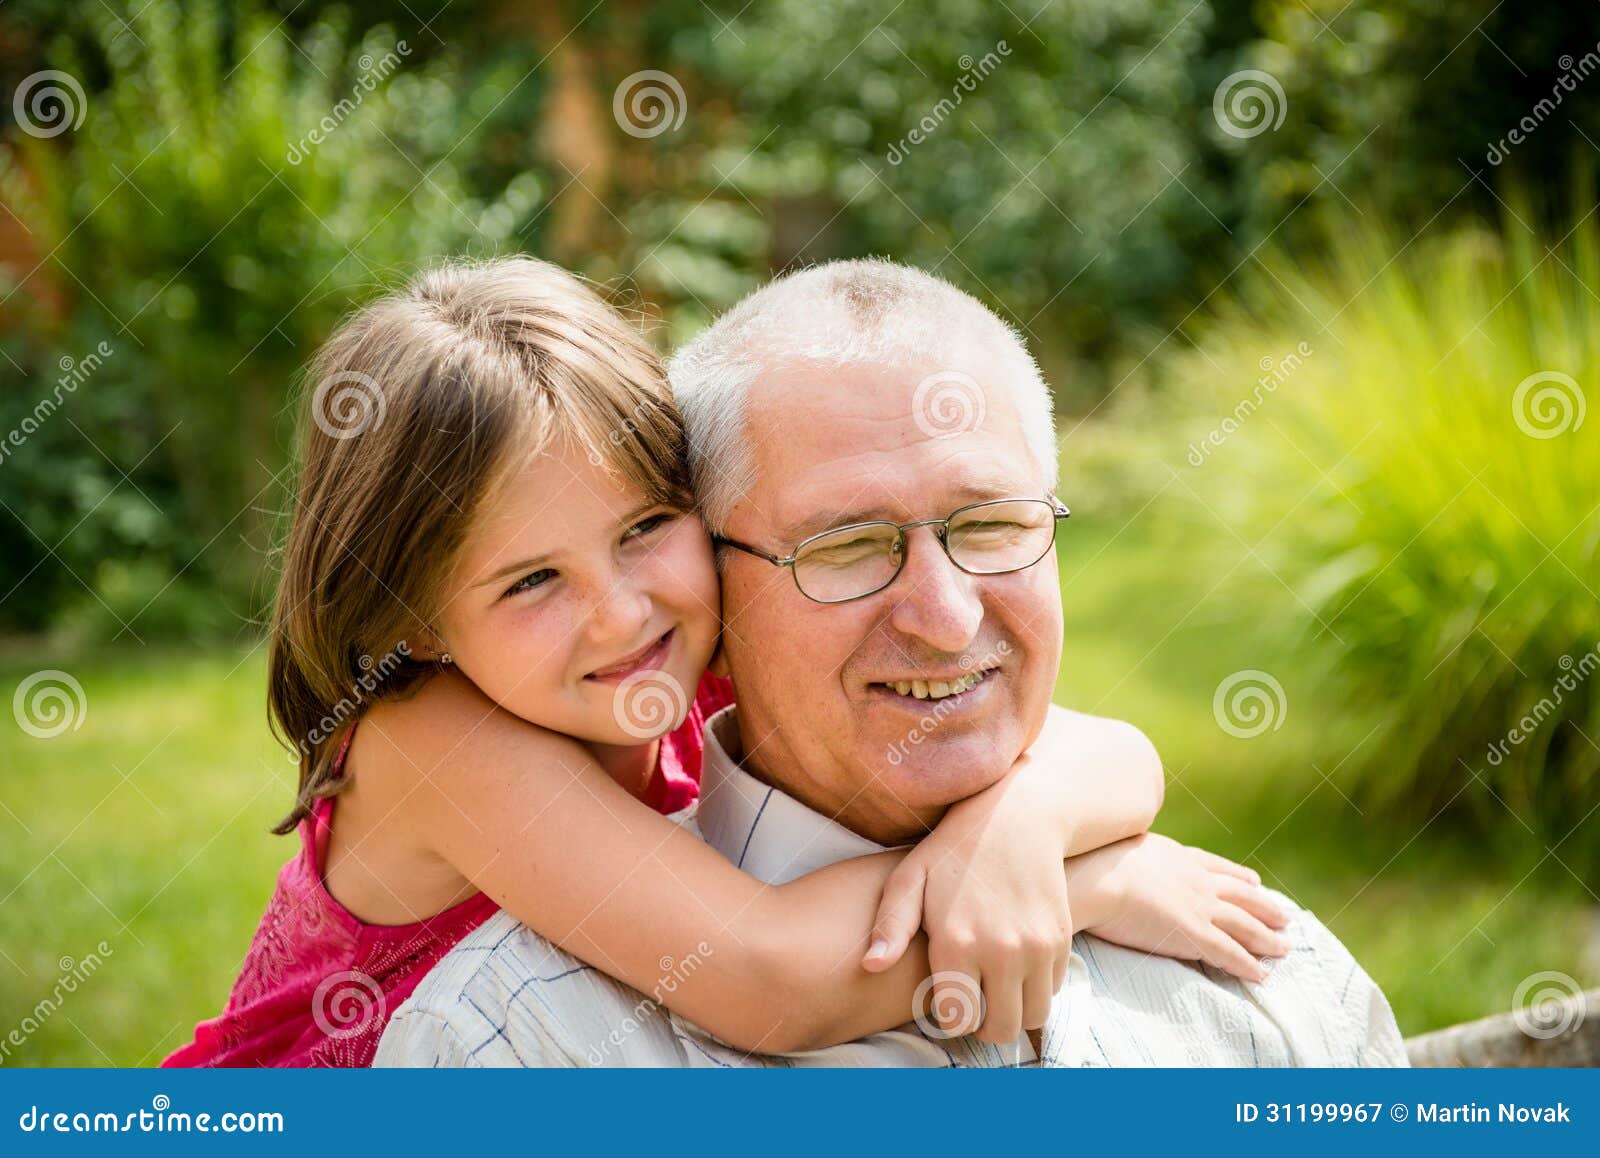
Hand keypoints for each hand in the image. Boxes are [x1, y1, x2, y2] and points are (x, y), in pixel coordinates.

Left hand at [861, 769, 1072, 1044]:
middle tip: (970, 1003)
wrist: (1018, 817)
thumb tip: (869, 966)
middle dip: (982, 1025)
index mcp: (957, 943)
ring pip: (1032, 1018)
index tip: (942, 1000)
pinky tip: (1013, 964)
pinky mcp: (1059, 939)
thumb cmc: (954, 848)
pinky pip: (1051, 990)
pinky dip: (1034, 987)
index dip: (947, 1018)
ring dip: (1013, 1011)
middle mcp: (1001, 952)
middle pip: (999, 1031)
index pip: (956, 1020)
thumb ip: (890, 925)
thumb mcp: (911, 877)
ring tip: (993, 989)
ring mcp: (1036, 947)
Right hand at [1065, 833, 1290, 981]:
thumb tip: (1118, 857)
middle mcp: (1195, 879)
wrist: (1094, 877)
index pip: (1216, 866)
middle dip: (1264, 906)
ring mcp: (1197, 905)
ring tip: (1284, 947)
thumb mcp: (1119, 846)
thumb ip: (1131, 855)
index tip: (1255, 881)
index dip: (1238, 875)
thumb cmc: (1092, 862)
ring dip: (1266, 937)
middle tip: (1284, 917)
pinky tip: (1262, 975)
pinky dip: (1248, 965)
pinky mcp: (1192, 933)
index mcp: (1176, 856)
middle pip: (1240, 893)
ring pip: (1243, 924)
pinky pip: (1229, 953)